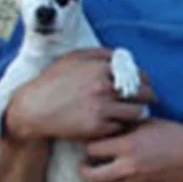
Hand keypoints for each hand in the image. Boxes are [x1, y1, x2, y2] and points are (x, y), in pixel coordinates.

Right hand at [6, 49, 154, 142]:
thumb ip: (99, 54)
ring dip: (138, 113)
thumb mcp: (72, 58)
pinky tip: (118, 123)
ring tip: (135, 113)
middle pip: (142, 93)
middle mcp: (103, 87)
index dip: (145, 80)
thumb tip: (121, 56)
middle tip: (149, 101)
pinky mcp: (97, 127)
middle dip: (148, 97)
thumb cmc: (52, 81)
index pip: (138, 74)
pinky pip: (121, 127)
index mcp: (100, 68)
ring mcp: (101, 108)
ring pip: (137, 112)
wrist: (33, 108)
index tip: (145, 85)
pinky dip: (122, 125)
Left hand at [80, 118, 182, 181]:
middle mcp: (127, 167)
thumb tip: (105, 126)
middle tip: (85, 163)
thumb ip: (124, 127)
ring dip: (97, 181)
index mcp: (127, 146)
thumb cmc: (175, 135)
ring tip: (99, 172)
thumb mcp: (147, 123)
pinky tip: (118, 177)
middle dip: (84, 168)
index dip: (88, 145)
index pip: (92, 149)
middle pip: (91, 175)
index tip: (90, 143)